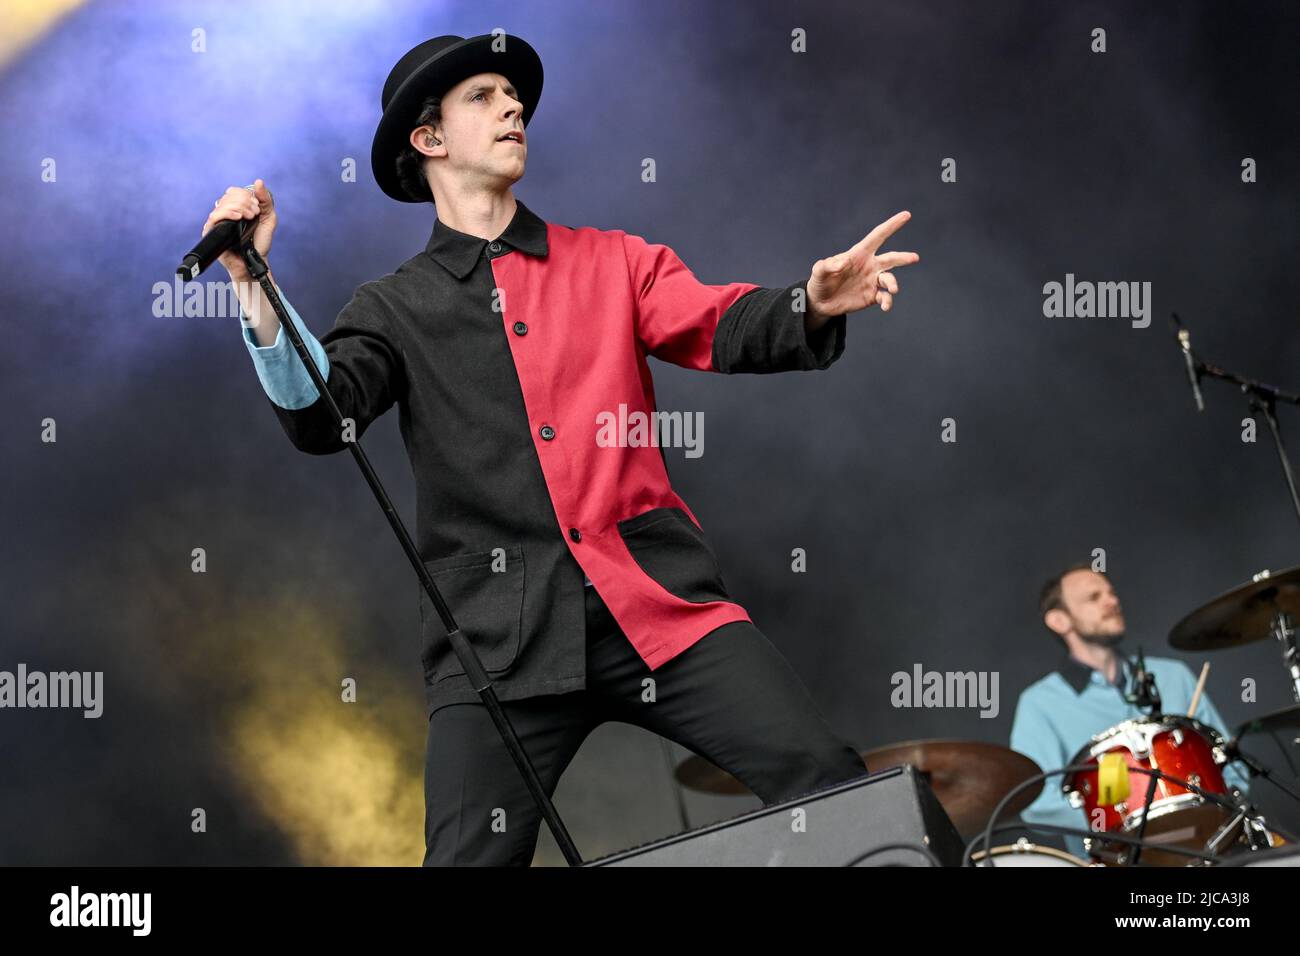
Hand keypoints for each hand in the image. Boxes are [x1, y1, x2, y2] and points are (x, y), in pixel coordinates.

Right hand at [203, 179, 276, 282]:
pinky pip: (214, 216)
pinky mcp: (212, 231)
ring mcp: (218, 221)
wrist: (255, 260)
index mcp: (235, 207)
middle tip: (255, 214)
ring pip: (222, 203)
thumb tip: (258, 181)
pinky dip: (227, 213)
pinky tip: (238, 217)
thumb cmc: (260, 241)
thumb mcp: (269, 218)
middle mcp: (225, 212)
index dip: (246, 195)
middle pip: (229, 195)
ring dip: (239, 207)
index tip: (258, 208)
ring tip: (250, 218)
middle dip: (245, 202)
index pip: (234, 191)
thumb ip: (265, 200)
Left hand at [806, 210, 918, 324]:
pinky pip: (885, 297)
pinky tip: (885, 306)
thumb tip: (841, 263)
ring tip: (893, 289)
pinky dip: (888, 301)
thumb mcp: (819, 271)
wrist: (820, 303)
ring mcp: (872, 281)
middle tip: (915, 258)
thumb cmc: (819, 282)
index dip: (891, 225)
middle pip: (891, 258)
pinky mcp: (872, 296)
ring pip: (889, 279)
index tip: (906, 215)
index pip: (878, 236)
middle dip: (903, 258)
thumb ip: (827, 265)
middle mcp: (869, 265)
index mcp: (859, 254)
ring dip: (893, 283)